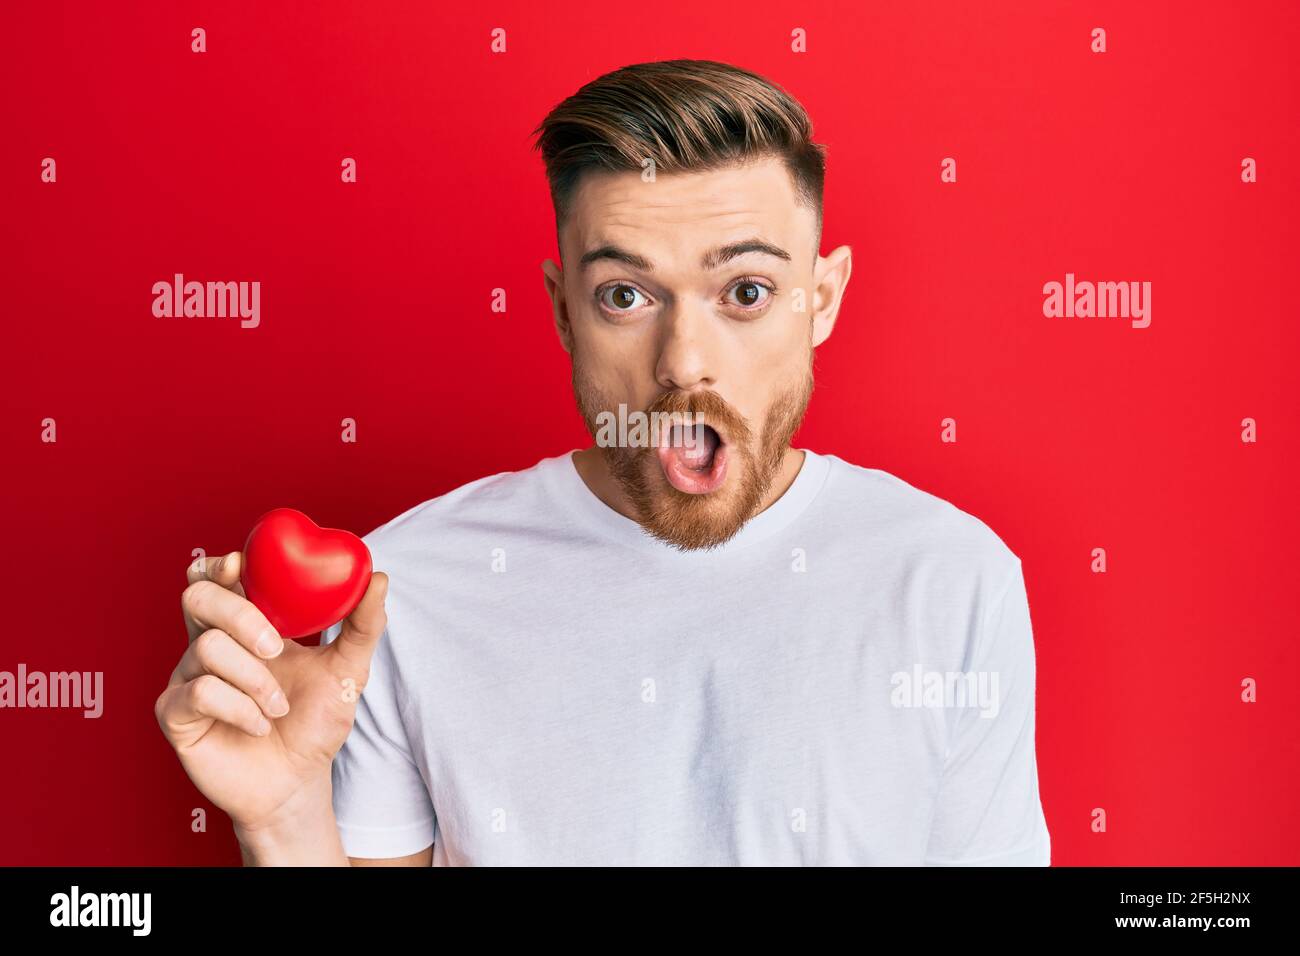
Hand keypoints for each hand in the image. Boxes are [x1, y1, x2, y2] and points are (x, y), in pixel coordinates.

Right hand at [156, 550, 387, 832]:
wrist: (297, 782)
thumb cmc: (315, 723)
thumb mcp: (349, 671)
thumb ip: (363, 625)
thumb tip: (378, 576)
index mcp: (245, 626)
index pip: (217, 578)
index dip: (219, 565)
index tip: (239, 565)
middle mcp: (210, 644)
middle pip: (199, 598)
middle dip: (240, 615)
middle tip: (277, 647)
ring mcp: (187, 677)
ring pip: (206, 647)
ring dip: (254, 678)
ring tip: (278, 706)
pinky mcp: (175, 713)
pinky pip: (199, 691)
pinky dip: (239, 708)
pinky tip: (257, 725)